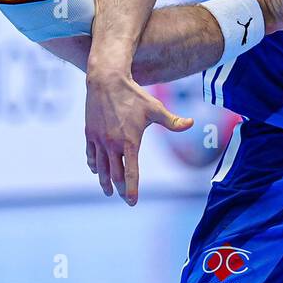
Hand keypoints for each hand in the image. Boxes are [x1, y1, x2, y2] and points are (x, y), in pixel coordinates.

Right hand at [84, 69, 192, 205]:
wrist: (106, 81)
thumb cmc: (133, 95)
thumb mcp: (155, 108)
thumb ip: (172, 121)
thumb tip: (191, 124)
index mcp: (129, 142)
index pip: (131, 172)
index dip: (132, 190)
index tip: (132, 202)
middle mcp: (112, 144)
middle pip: (115, 174)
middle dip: (120, 189)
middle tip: (124, 197)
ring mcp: (99, 140)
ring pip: (101, 168)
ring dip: (105, 182)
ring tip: (108, 191)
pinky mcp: (90, 133)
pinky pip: (91, 155)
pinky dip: (94, 165)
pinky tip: (97, 170)